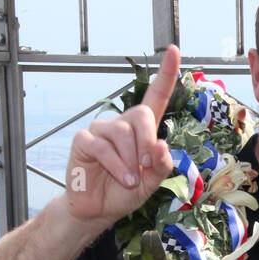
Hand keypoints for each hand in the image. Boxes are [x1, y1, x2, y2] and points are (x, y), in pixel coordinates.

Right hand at [64, 44, 180, 225]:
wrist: (98, 209)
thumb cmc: (124, 192)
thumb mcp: (150, 183)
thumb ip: (160, 166)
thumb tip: (163, 145)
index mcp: (141, 130)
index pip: (155, 96)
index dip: (166, 74)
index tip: (174, 51)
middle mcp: (122, 124)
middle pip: (141, 115)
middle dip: (148, 141)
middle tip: (147, 165)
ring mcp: (101, 130)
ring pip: (122, 133)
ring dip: (131, 160)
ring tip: (130, 179)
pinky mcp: (84, 140)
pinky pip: (102, 146)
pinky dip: (116, 165)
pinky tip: (123, 178)